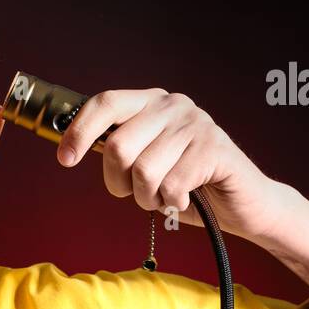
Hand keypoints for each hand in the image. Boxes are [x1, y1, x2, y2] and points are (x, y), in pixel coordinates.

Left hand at [47, 87, 292, 241]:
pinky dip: (172, 202)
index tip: (65, 159)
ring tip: (165, 196)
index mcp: (150, 104)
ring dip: (148, 198)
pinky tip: (185, 198)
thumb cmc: (185, 186)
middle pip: (118, 146)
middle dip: (119, 182)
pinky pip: (171, 184)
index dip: (79, 131)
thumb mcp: (144, 163)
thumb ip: (118, 151)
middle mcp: (172, 106)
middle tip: (138, 193)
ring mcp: (196, 124)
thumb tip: (72, 147)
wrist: (242, 204)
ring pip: (144, 171)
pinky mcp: (214, 148)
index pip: (105, 103)